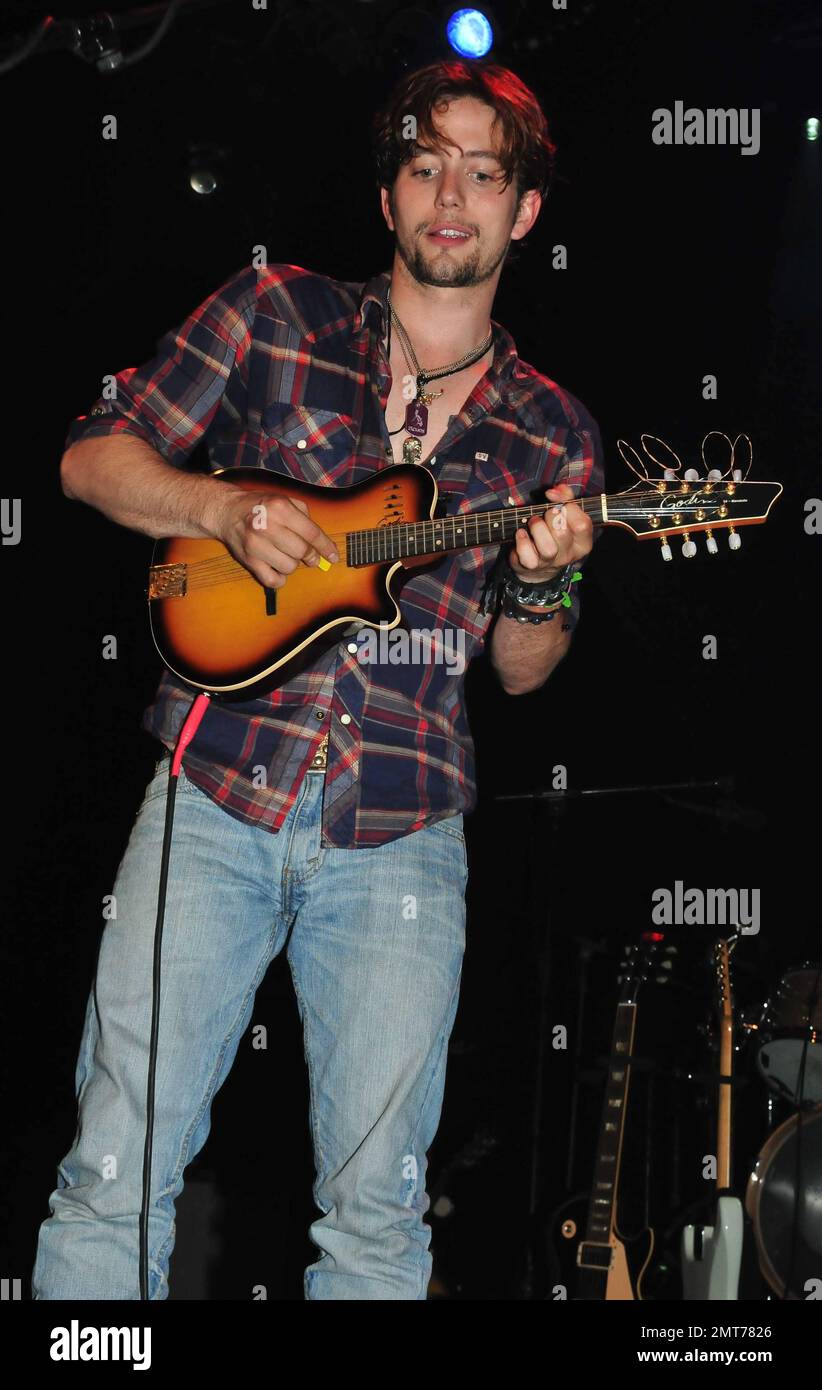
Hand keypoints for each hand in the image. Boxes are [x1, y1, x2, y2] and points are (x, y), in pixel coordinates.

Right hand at [215, 488, 339, 588]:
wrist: (226, 512)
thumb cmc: (260, 507)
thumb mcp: (283, 499)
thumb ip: (304, 515)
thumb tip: (321, 542)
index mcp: (280, 508)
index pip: (311, 533)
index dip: (326, 547)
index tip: (333, 556)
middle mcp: (268, 526)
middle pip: (302, 551)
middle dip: (310, 556)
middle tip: (309, 556)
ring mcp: (256, 545)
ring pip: (289, 567)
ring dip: (292, 564)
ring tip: (285, 554)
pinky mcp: (248, 560)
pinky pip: (272, 580)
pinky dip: (280, 578)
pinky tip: (277, 568)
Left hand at [509, 483, 592, 581]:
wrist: (538, 567)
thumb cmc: (552, 534)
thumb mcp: (564, 516)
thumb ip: (565, 499)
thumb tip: (556, 490)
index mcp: (582, 542)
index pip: (582, 524)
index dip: (568, 506)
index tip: (555, 499)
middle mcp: (569, 554)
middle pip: (562, 533)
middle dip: (550, 516)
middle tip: (544, 514)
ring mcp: (550, 562)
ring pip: (548, 548)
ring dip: (537, 529)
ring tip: (532, 522)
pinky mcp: (532, 566)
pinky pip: (528, 557)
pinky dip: (522, 542)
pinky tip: (521, 534)